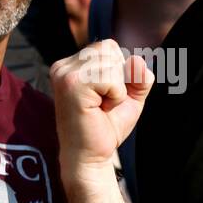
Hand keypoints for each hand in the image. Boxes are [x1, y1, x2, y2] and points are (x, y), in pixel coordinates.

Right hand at [51, 41, 154, 180]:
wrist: (91, 156)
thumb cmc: (107, 127)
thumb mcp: (130, 96)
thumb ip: (137, 75)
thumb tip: (137, 60)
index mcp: (72, 65)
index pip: (108, 46)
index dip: (121, 70)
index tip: (108, 95)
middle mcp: (64, 65)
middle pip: (109, 48)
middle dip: (120, 77)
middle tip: (105, 102)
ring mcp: (64, 73)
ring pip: (111, 61)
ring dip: (118, 88)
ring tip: (102, 105)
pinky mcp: (71, 84)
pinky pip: (110, 77)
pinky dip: (116, 94)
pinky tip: (100, 108)